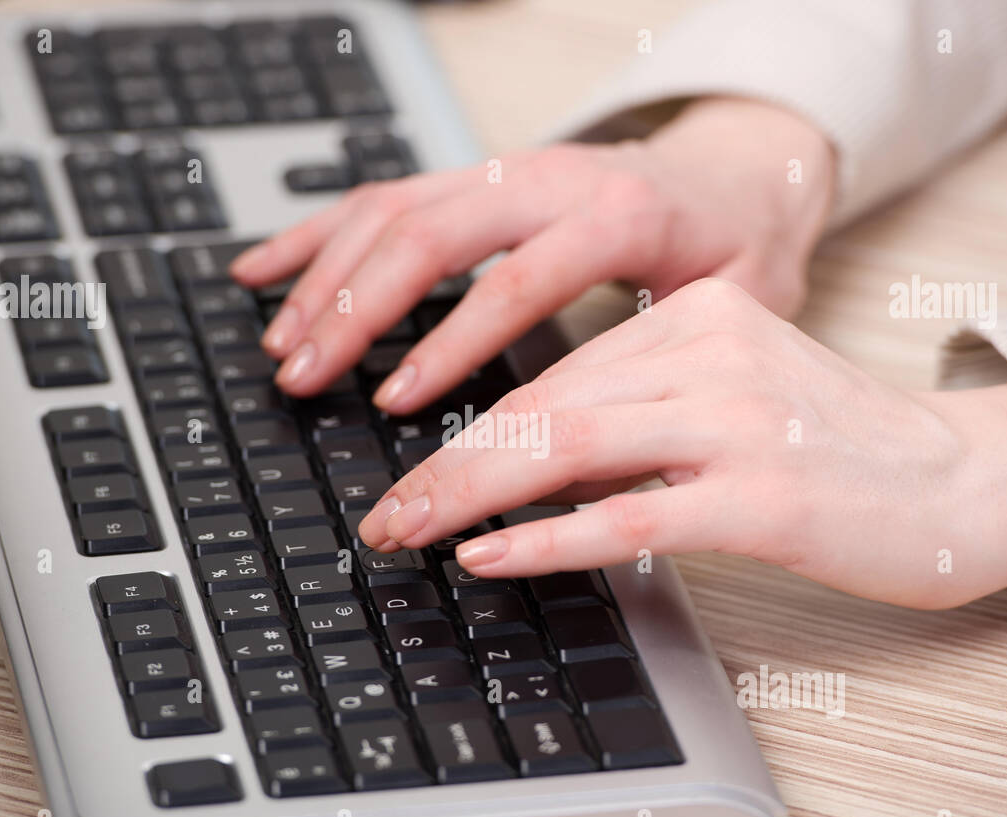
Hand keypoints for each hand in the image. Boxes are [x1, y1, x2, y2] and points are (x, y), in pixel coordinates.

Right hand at [229, 97, 835, 412]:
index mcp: (619, 214)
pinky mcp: (477, 176)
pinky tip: (266, 268)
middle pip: (431, 233)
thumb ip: (668, 369)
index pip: (518, 278)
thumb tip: (595, 456)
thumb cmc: (738, 246)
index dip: (451, 341)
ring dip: (326, 276)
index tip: (396, 399)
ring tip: (280, 343)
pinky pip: (384, 193)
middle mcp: (551, 178)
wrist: (740, 169)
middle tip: (305, 375)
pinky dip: (319, 232)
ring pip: (395, 208)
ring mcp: (506, 170)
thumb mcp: (737, 307)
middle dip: (356, 309)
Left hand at [355, 280, 1006, 609]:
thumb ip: (639, 415)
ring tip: (411, 532)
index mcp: (699, 316)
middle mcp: (714, 351)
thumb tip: (526, 466)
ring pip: (571, 449)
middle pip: (547, 406)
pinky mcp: (762, 493)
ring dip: (473, 498)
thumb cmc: (840, 449)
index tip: (419, 475)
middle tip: (387, 513)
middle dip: (448, 466)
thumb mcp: (732, 398)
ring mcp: (740, 420)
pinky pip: (629, 513)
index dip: (474, 430)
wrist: (960, 480)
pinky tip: (489, 555)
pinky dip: (546, 538)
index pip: (557, 376)